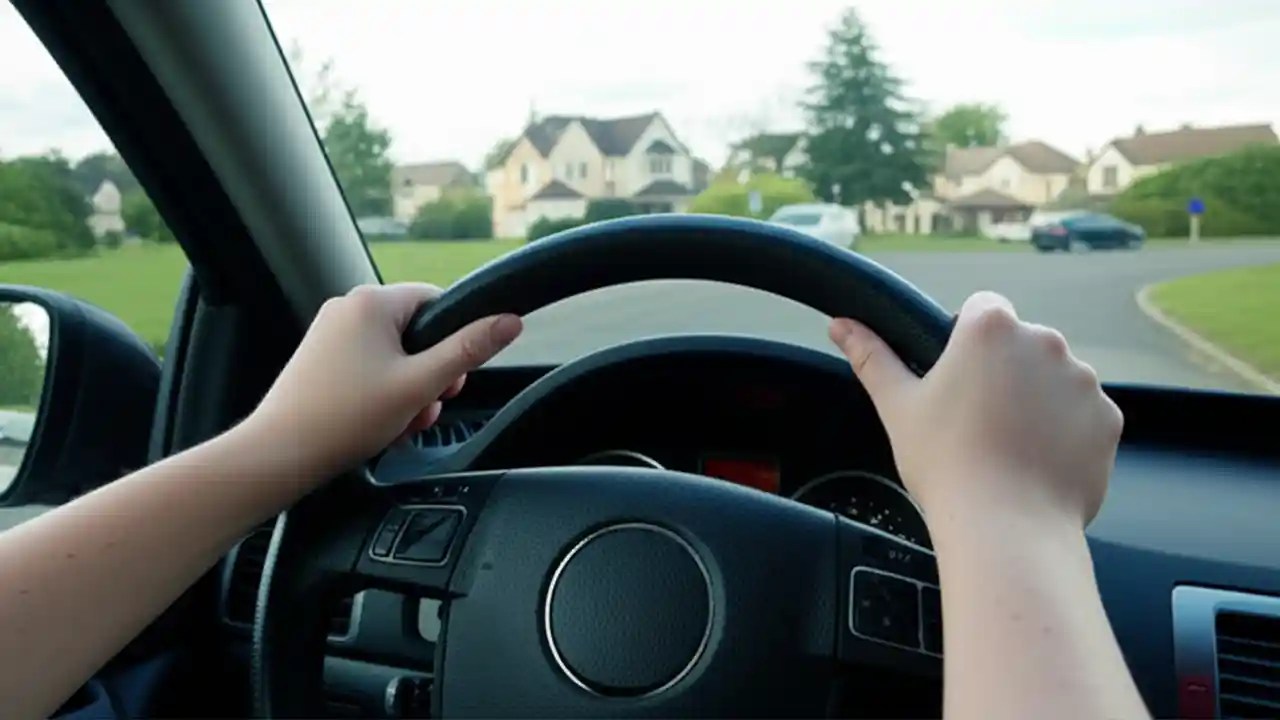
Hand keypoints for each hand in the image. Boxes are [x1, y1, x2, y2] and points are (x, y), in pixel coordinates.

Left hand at [247, 283, 522, 478]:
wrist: (279, 454)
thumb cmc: (345, 417)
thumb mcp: (421, 384)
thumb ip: (469, 350)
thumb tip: (510, 321)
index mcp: (371, 302)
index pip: (437, 303)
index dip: (454, 342)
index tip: (449, 380)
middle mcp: (347, 308)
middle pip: (416, 333)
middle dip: (429, 374)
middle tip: (423, 407)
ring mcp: (329, 334)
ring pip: (394, 356)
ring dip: (408, 390)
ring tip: (398, 422)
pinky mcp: (319, 360)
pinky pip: (369, 368)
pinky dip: (382, 394)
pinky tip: (378, 423)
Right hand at [828, 291, 1121, 531]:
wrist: (1006, 528)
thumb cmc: (945, 464)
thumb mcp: (898, 407)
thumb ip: (871, 357)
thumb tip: (840, 324)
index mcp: (991, 329)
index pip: (982, 308)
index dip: (966, 341)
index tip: (956, 380)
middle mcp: (1044, 342)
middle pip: (1020, 343)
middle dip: (1004, 371)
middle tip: (977, 420)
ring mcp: (1083, 380)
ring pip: (1053, 378)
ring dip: (1036, 399)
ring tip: (1008, 446)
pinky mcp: (1107, 418)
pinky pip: (1082, 414)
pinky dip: (1065, 431)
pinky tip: (1036, 461)